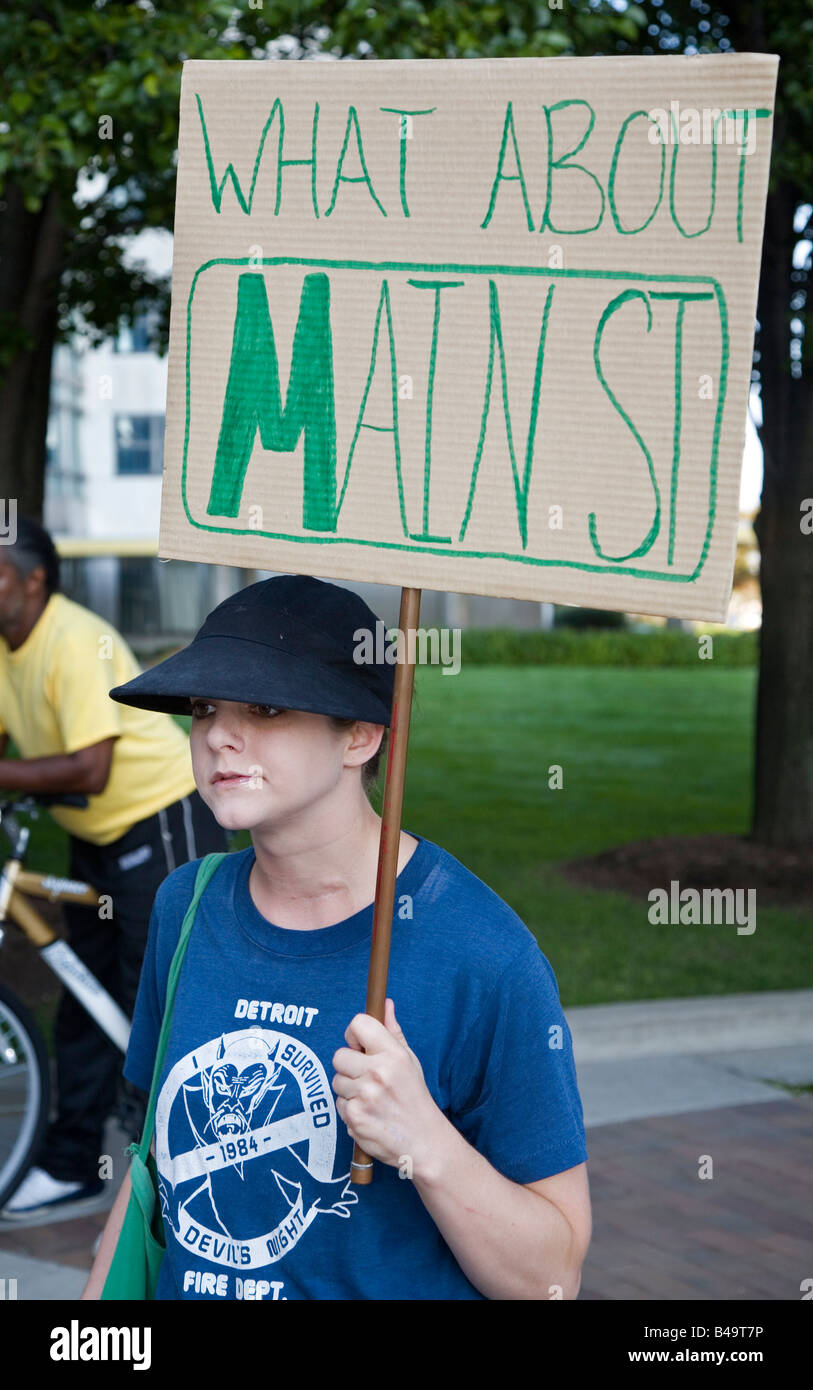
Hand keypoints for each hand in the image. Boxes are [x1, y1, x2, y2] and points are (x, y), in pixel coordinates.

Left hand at [331, 999, 446, 1176]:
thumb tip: (385, 1004)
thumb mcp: (409, 1060)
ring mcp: (364, 1097)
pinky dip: (350, 1109)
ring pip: (337, 1081)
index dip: (354, 1035)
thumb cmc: (415, 1097)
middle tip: (367, 1078)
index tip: (360, 1046)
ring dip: (349, 1089)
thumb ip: (393, 1032)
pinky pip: (339, 1104)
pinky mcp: (354, 1118)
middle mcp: (377, 1073)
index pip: (357, 1024)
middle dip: (350, 1066)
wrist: (423, 1142)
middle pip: (339, 1056)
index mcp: (392, 1054)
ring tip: (370, 1098)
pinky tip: (368, 1113)